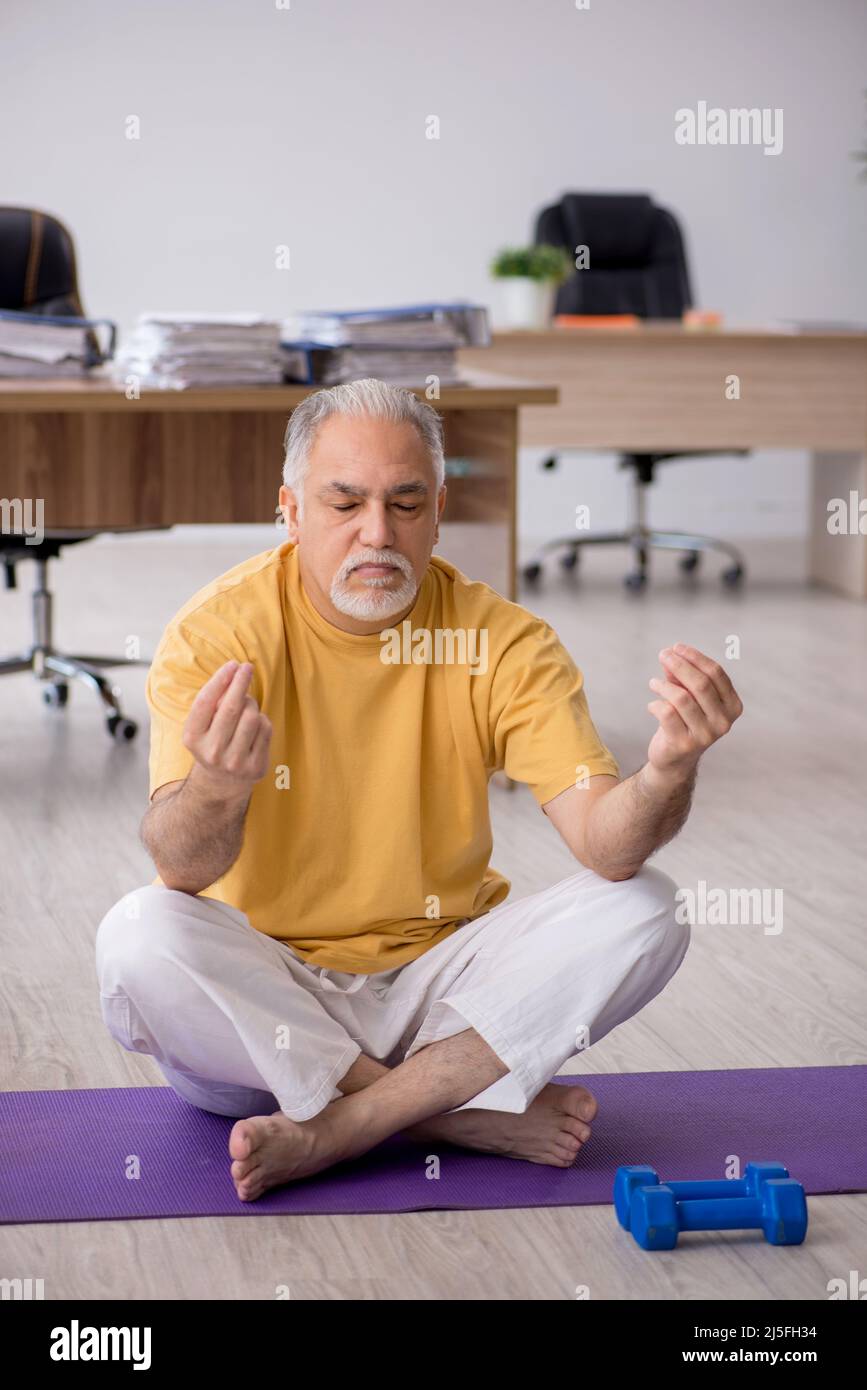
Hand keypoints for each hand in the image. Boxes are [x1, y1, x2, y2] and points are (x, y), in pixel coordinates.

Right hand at [182, 661, 271, 796]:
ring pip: (252, 716)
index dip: (220, 680)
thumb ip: (213, 701)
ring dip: (251, 704)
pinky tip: (254, 726)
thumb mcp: (202, 724)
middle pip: (232, 707)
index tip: (232, 664)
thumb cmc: (212, 740)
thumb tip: (235, 673)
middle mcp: (212, 752)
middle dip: (241, 682)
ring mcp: (235, 762)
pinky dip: (262, 720)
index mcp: (192, 738)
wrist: (222, 782)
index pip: (205, 702)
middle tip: (247, 667)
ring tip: (246, 707)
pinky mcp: (256, 767)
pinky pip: (265, 728)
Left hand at [646, 643, 742, 775]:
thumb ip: (682, 676)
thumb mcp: (688, 695)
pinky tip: (652, 706)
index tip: (676, 647)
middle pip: (700, 684)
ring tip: (653, 683)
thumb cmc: (685, 720)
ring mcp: (705, 735)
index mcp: (732, 706)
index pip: (716, 674)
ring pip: (681, 698)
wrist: (675, 759)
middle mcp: (723, 721)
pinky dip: (655, 704)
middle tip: (663, 655)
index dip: (695, 657)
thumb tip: (671, 655)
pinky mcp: (684, 744)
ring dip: (663, 685)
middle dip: (679, 665)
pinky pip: (666, 713)